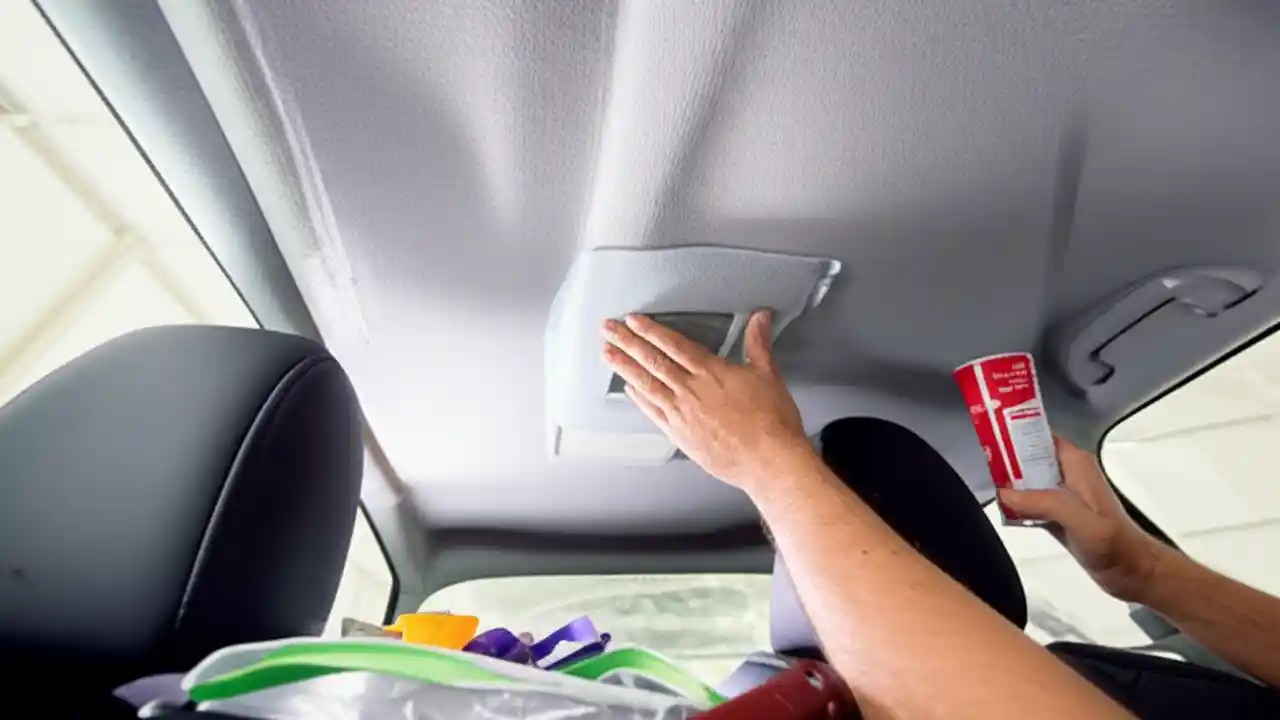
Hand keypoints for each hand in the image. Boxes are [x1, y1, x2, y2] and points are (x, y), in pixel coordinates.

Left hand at [601, 310, 814, 491]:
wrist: (769, 460)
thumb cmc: (771, 422)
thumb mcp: (768, 375)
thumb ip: (758, 344)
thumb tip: (760, 318)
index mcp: (711, 372)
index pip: (674, 344)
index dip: (651, 330)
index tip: (634, 320)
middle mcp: (691, 390)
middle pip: (652, 360)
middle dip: (627, 342)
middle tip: (608, 329)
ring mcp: (682, 413)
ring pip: (646, 384)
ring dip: (624, 366)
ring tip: (607, 354)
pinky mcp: (680, 435)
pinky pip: (652, 412)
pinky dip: (638, 398)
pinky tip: (629, 389)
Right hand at [999, 437, 1167, 602]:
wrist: (1131, 571)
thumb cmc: (1113, 544)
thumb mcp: (1079, 520)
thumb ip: (1043, 503)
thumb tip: (1004, 494)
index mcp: (1075, 463)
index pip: (1038, 437)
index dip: (1013, 434)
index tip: (987, 438)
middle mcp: (1067, 473)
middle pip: (1027, 456)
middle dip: (1004, 460)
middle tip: (982, 468)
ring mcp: (1061, 493)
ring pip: (1025, 478)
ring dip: (1008, 483)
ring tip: (988, 487)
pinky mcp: (1057, 513)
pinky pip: (1028, 500)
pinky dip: (1015, 504)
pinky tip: (1004, 511)